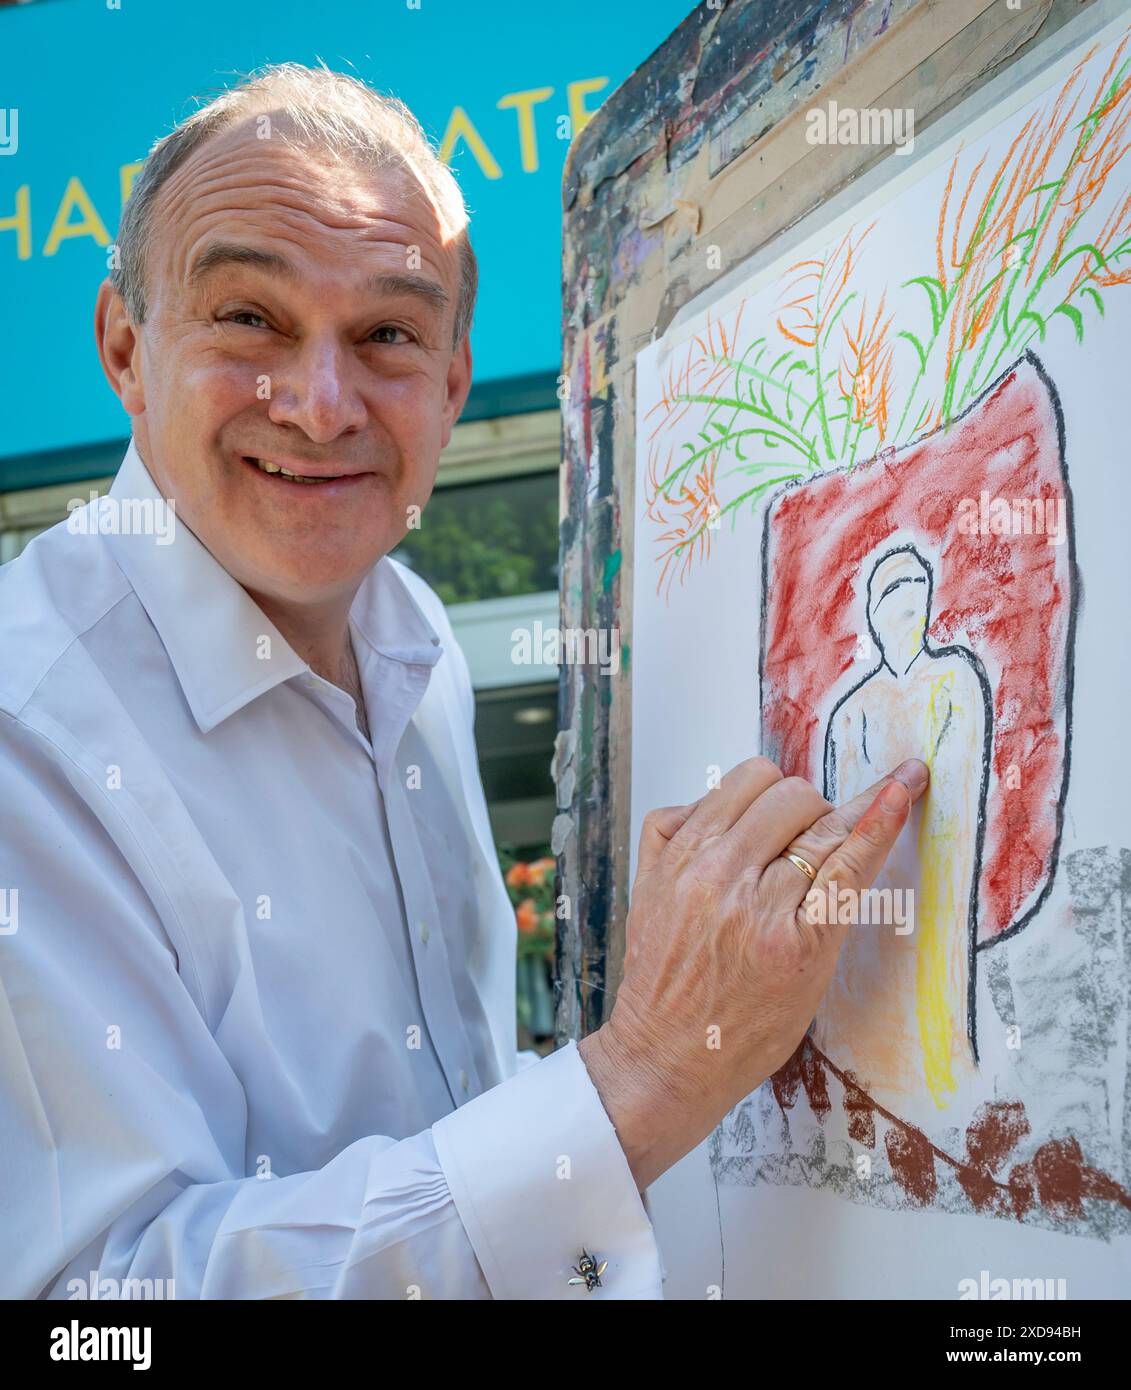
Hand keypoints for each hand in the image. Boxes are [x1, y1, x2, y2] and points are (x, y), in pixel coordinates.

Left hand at [579, 755, 928, 1190]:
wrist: (665, 1055)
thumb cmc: (747, 1029)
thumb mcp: (814, 975)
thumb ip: (837, 901)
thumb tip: (861, 826)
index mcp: (787, 931)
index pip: (846, 846)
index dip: (883, 807)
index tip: (906, 779)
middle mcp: (735, 890)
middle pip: (799, 799)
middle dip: (817, 814)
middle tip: (808, 849)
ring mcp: (690, 870)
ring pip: (750, 780)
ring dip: (771, 800)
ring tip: (769, 840)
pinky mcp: (657, 863)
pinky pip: (697, 798)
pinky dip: (718, 812)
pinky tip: (725, 849)